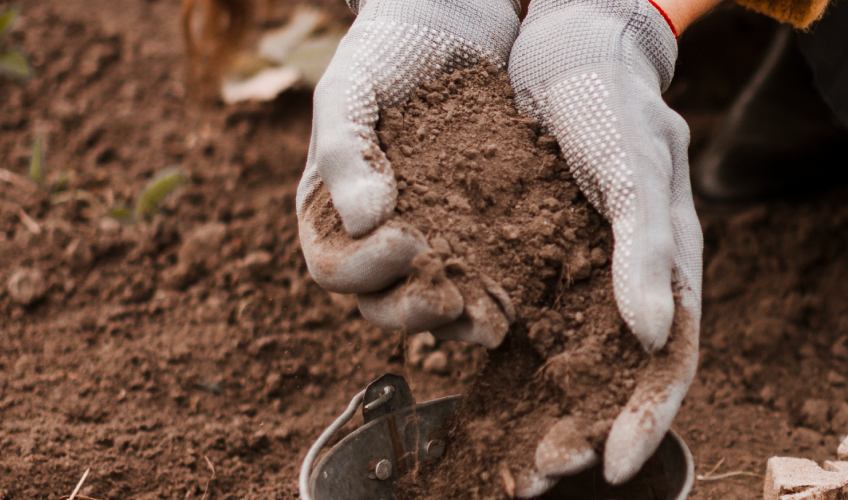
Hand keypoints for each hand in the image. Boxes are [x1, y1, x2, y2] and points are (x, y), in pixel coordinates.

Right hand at [296, 0, 519, 346]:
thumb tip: (363, 221)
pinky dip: (494, 296)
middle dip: (413, 311)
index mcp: (330, 211)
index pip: (333, 267)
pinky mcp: (475, 231)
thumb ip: (345, 150)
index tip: (409, 243)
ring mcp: (428, 237)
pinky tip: (517, 302)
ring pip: (431, 301)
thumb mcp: (349, 88)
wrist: (450, 20)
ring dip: (457, 321)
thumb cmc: (385, 51)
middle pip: (381, 301)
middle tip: (448, 303)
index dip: (366, 270)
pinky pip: (480, 278)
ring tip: (489, 325)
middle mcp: (374, 237)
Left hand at [508, 0, 702, 492]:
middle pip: (622, 373)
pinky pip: (535, 317)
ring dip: (552, 407)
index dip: (650, 415)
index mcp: (670, 262)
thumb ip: (645, 248)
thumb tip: (654, 337)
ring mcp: (589, 269)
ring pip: (577, 356)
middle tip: (548, 473)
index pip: (671, 358)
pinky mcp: (548, 253)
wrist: (569, 43)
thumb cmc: (613, 96)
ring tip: (518, 454)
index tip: (616, 466)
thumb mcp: (634, 165)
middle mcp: (632, 277)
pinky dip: (515, 356)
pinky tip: (482, 381)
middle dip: (592, 428)